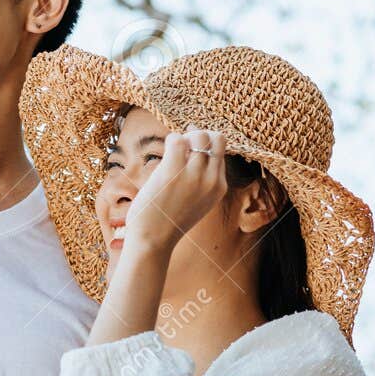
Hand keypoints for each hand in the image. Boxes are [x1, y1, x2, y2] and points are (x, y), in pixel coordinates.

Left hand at [124, 126, 227, 251]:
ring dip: (184, 137)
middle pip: (217, 138)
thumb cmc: (168, 218)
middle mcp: (211, 179)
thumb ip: (199, 176)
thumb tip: (190, 139)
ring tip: (172, 151)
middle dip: (200, 136)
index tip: (189, 152)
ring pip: (199, 135)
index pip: (221, 152)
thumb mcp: (194, 200)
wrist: (154, 240)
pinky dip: (171, 140)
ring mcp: (194, 175)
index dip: (205, 146)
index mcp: (219, 187)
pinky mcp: (173, 172)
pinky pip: (177, 139)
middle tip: (183, 147)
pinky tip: (163, 155)